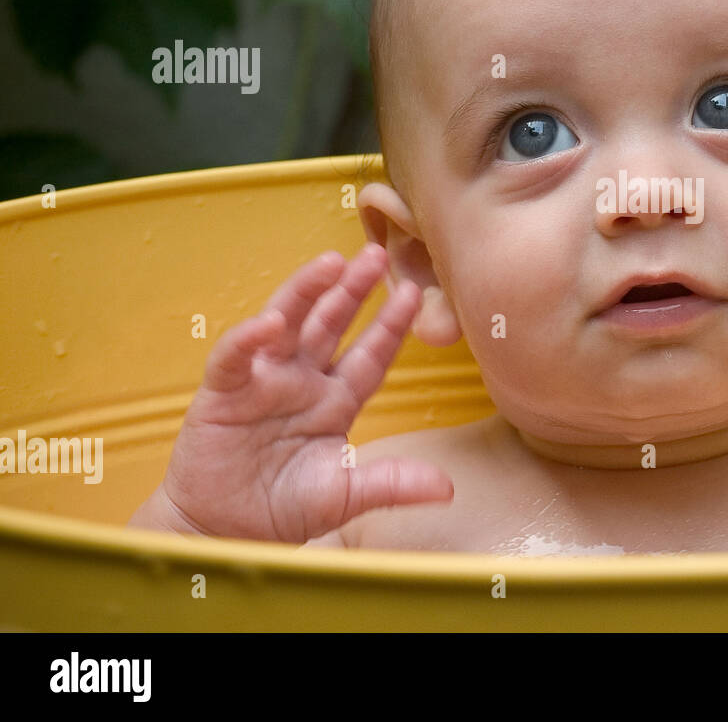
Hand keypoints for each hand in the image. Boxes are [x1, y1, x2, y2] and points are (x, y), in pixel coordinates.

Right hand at [156, 243, 452, 542]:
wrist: (223, 533)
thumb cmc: (284, 509)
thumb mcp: (345, 496)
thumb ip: (391, 484)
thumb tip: (447, 488)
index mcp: (336, 400)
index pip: (370, 354)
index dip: (390, 325)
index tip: (414, 294)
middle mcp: (302, 380)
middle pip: (331, 324)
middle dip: (353, 290)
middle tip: (376, 253)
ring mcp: (263, 382)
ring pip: (287, 325)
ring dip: (306, 292)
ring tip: (330, 263)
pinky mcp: (222, 393)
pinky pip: (236, 358)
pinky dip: (249, 338)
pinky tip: (269, 322)